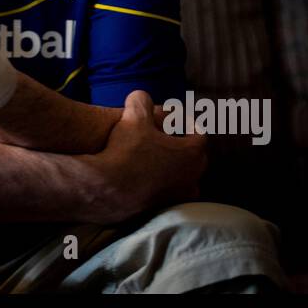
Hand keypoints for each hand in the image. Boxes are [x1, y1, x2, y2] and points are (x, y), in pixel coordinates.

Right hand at [73, 89, 208, 224]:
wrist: (107, 189)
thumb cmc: (126, 150)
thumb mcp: (133, 116)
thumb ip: (141, 101)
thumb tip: (140, 98)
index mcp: (192, 154)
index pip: (200, 134)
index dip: (189, 123)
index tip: (180, 118)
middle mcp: (192, 177)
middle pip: (197, 159)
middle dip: (186, 145)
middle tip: (171, 136)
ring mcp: (179, 196)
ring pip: (186, 179)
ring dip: (177, 166)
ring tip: (160, 158)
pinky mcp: (163, 209)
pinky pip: (171, 193)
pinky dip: (165, 182)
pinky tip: (147, 175)